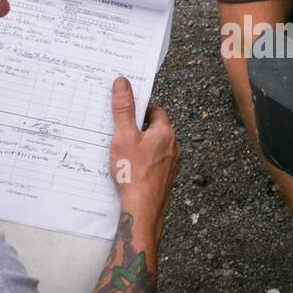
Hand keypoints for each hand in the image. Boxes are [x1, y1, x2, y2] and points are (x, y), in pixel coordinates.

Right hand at [108, 77, 180, 233]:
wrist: (142, 210)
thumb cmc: (134, 174)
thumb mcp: (123, 136)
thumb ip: (123, 109)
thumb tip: (122, 83)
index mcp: (165, 133)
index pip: (155, 110)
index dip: (140, 109)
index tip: (125, 112)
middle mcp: (173, 147)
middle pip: (155, 128)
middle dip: (138, 128)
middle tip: (119, 132)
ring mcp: (172, 164)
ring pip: (155, 147)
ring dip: (140, 146)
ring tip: (122, 152)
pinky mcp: (166, 178)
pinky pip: (154, 163)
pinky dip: (143, 162)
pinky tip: (129, 169)